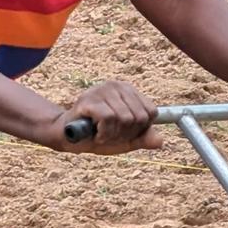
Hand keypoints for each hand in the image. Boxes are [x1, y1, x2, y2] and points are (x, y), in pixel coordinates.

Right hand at [49, 80, 163, 153]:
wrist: (67, 138)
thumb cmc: (97, 135)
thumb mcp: (125, 139)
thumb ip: (143, 138)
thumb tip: (160, 141)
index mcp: (129, 91)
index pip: (151, 113)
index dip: (139, 129)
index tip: (122, 131)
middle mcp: (117, 86)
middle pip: (139, 117)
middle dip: (125, 133)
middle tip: (108, 133)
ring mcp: (102, 90)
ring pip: (125, 119)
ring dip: (112, 134)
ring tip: (100, 132)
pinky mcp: (89, 99)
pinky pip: (108, 119)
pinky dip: (103, 133)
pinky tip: (94, 133)